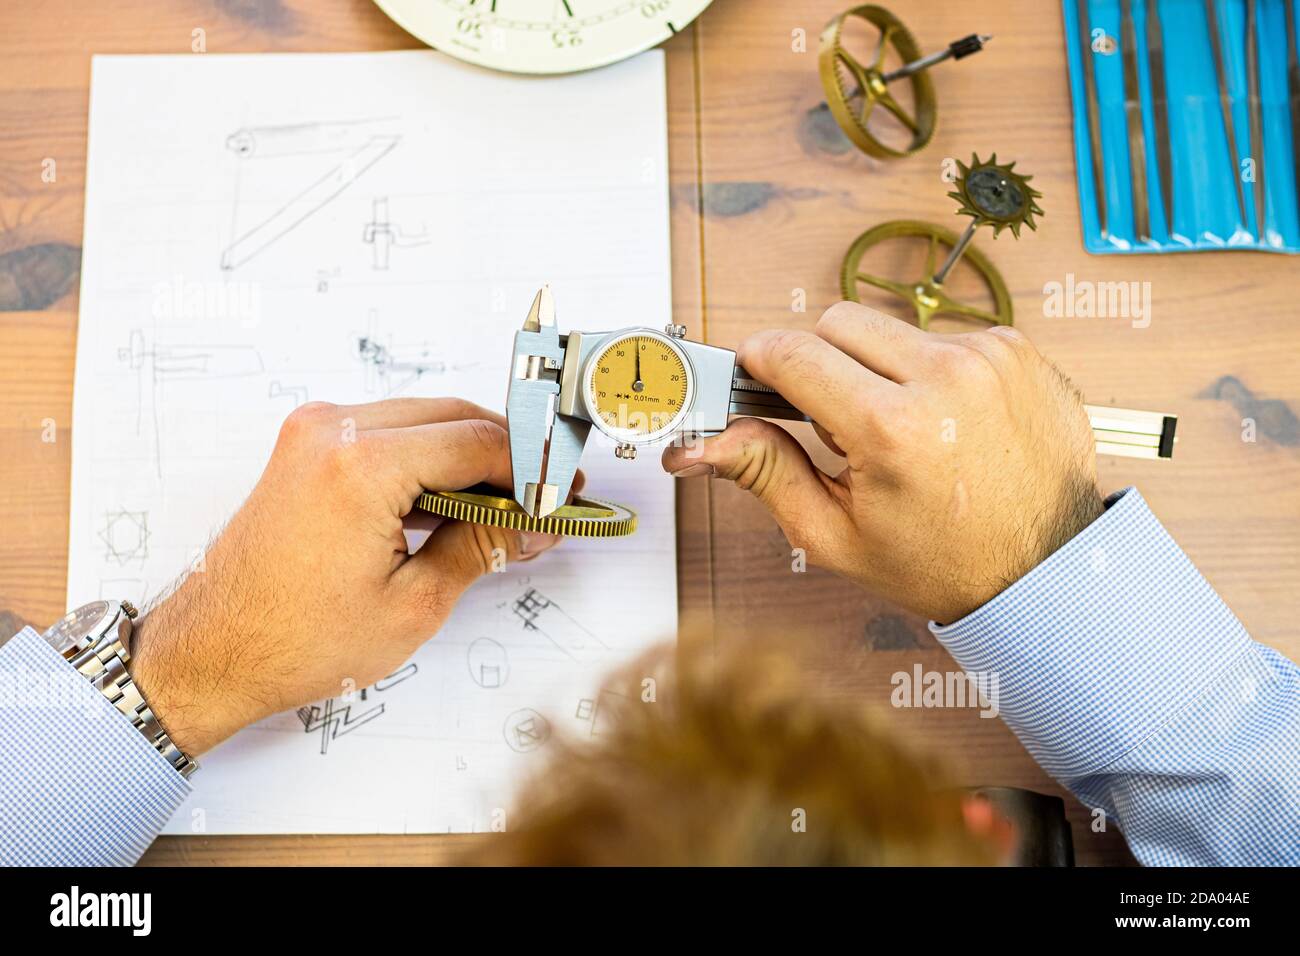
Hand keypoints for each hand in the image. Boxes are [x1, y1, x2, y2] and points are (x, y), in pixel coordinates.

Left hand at [128, 398, 565, 755]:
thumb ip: (484, 548)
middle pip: (454, 418)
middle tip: (544, 498)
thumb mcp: (412, 603)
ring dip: (469, 456)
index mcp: (361, 465)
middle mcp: (332, 432)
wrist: (212, 652)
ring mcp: (314, 434)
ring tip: (506, 507)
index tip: (563, 492)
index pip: (477, 442)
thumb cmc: (291, 638)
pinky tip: (456, 500)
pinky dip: (428, 458)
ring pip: (423, 421)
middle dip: (507, 457)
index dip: (532, 469)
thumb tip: (532, 524)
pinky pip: (388, 433)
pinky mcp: (306, 448)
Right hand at [662, 303, 1102, 623]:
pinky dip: (927, 369)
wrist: (1044, 569)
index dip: (760, 360)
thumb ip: (766, 474)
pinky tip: (941, 419)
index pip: (793, 352)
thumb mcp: (835, 535)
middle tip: (834, 420)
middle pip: (836, 322)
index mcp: (892, 428)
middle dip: (820, 362)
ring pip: (889, 326)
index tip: (755, 372)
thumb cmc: (943, 562)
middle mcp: (944, 378)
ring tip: (898, 427)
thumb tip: (708, 441)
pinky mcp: (1016, 350)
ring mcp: (988, 357)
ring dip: (877, 366)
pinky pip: (941, 335)